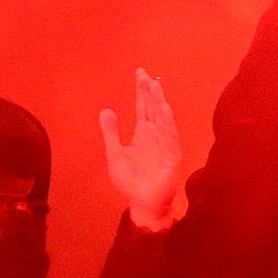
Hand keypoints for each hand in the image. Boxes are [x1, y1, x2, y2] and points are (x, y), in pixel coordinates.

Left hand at [100, 70, 188, 232]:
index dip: (141, 90)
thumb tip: (105, 109)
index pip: (143, 107)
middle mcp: (155, 135)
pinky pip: (169, 137)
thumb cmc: (130, 182)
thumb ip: (111, 133)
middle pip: (153, 108)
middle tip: (146, 75)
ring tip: (155, 87)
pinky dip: (167, 123)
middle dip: (150, 91)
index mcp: (143, 134)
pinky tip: (165, 110)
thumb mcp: (115, 154)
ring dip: (159, 103)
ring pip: (162, 119)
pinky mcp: (171, 157)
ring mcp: (165, 145)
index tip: (140, 73)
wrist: (143, 204)